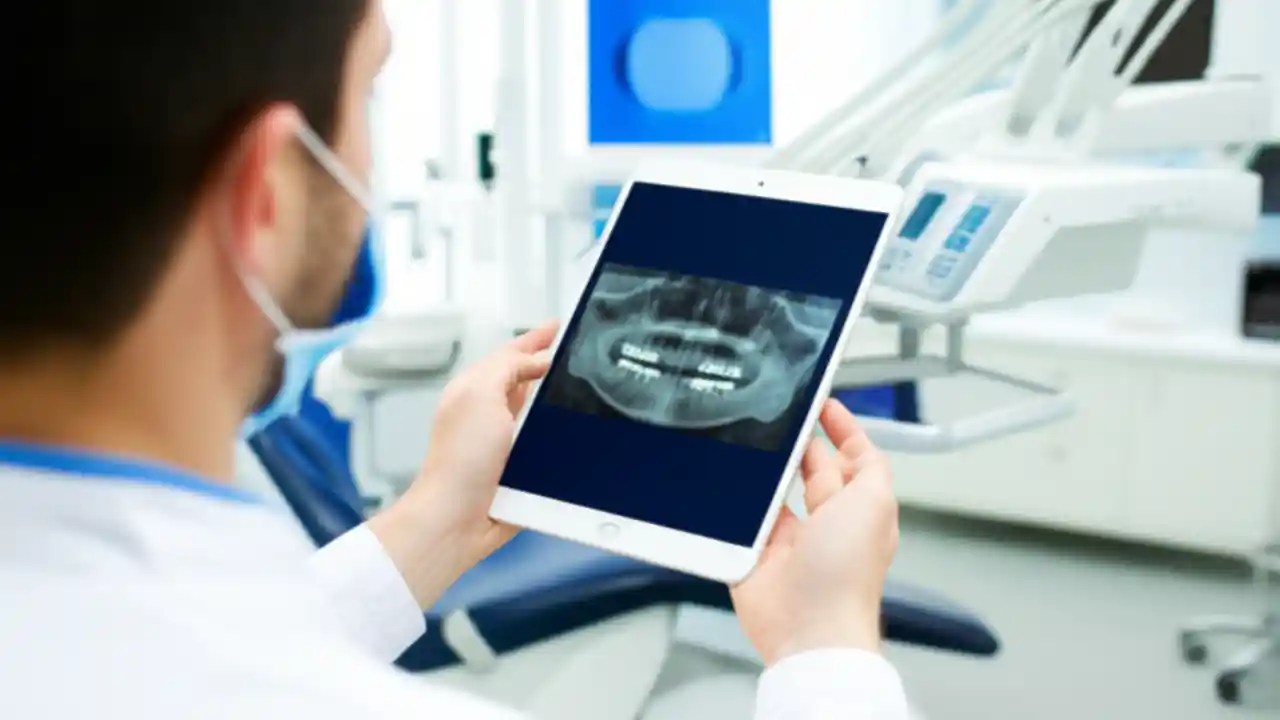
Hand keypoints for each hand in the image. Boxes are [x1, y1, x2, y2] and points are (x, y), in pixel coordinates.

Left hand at [368, 321, 557, 608]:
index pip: (511, 355)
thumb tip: (536, 360)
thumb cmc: (460, 461)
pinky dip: (558, 437)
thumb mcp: (480, 395)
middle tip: (573, 352)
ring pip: (536, 412)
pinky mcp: (519, 470)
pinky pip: (545, 446)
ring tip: (577, 385)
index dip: (534, 340)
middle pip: (525, 380)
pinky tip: (572, 435)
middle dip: (547, 365)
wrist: (457, 518)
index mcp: (475, 390)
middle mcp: (489, 414)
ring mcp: (504, 443)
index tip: (556, 327)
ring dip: (555, 400)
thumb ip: (506, 368)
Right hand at [730, 400, 899, 665]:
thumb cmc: (847, 574)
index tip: (822, 402)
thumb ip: (869, 466)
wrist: (807, 628)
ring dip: (763, 471)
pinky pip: (741, 519)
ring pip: (772, 490)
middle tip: (779, 416)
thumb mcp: (874, 503)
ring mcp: (789, 539)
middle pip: (809, 467)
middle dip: (796, 443)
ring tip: (750, 442)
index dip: (839, 428)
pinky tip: (728, 483)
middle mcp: (825, 522)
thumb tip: (854, 440)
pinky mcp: (755, 554)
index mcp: (858, 509)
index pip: (852, 457)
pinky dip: (734, 504)